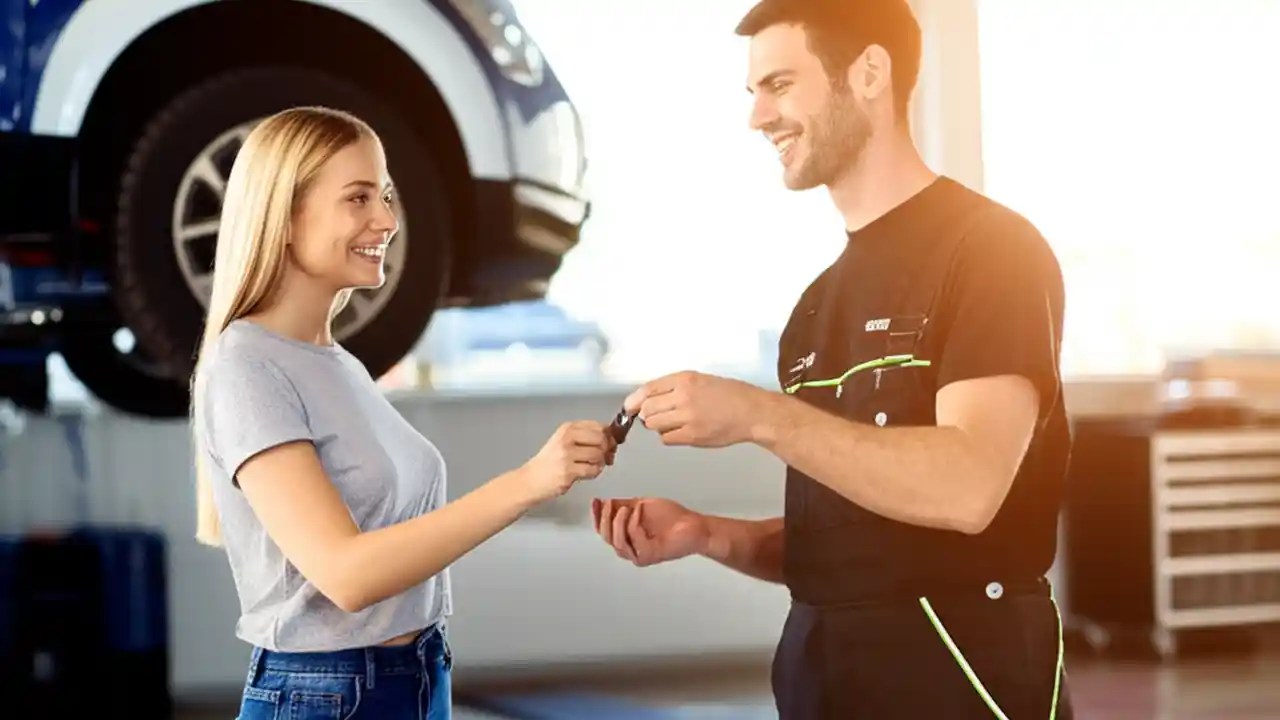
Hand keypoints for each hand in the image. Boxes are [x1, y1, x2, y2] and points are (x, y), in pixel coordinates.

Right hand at [518, 421, 614, 504]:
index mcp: (567, 428)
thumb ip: (587, 437)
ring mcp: (566, 455)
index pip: (598, 426)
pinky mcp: (568, 472)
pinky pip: (593, 470)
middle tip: (604, 456)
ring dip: (600, 463)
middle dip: (607, 449)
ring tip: (591, 466)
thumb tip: (613, 440)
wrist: (531, 480)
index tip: (610, 443)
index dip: (609, 436)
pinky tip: (585, 473)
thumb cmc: (550, 462)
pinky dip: (594, 473)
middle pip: (601, 439)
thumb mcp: (565, 441)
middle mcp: (566, 439)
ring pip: (598, 455)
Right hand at [591, 497, 710, 566]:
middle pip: (607, 538)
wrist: (694, 525)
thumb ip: (622, 505)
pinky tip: (639, 510)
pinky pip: (635, 540)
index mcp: (627, 537)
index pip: (604, 530)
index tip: (595, 502)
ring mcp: (640, 554)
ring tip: (626, 508)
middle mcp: (631, 547)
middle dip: (604, 519)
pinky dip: (634, 523)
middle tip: (609, 505)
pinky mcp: (650, 555)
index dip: (597, 516)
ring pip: (618, 542)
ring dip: (618, 523)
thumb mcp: (641, 506)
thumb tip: (603, 502)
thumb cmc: (673, 518)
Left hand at [624, 371, 768, 447]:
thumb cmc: (730, 394)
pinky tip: (682, 432)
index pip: (648, 389)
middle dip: (647, 415)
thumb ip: (675, 387)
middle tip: (657, 416)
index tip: (629, 407)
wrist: (752, 412)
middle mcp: (683, 396)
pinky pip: (667, 439)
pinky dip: (669, 436)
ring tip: (674, 423)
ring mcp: (687, 417)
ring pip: (654, 425)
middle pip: (647, 410)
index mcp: (685, 379)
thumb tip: (648, 399)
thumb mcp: (700, 380)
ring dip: (658, 426)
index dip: (634, 400)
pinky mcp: (692, 436)